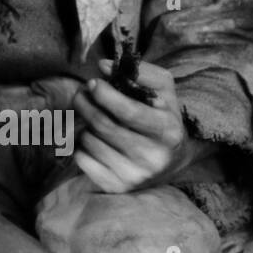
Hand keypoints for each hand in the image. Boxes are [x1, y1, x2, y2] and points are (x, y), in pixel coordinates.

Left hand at [71, 58, 191, 192]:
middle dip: (85, 103)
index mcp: (167, 132)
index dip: (105, 94)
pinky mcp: (116, 187)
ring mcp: (134, 175)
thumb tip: (102, 66)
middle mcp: (153, 157)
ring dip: (84, 123)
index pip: (128, 112)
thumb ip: (140, 72)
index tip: (94, 83)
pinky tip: (95, 139)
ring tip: (94, 118)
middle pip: (103, 125)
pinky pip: (82, 158)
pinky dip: (82, 144)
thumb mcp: (164, 90)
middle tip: (81, 93)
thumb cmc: (162, 116)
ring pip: (90, 140)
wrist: (170, 160)